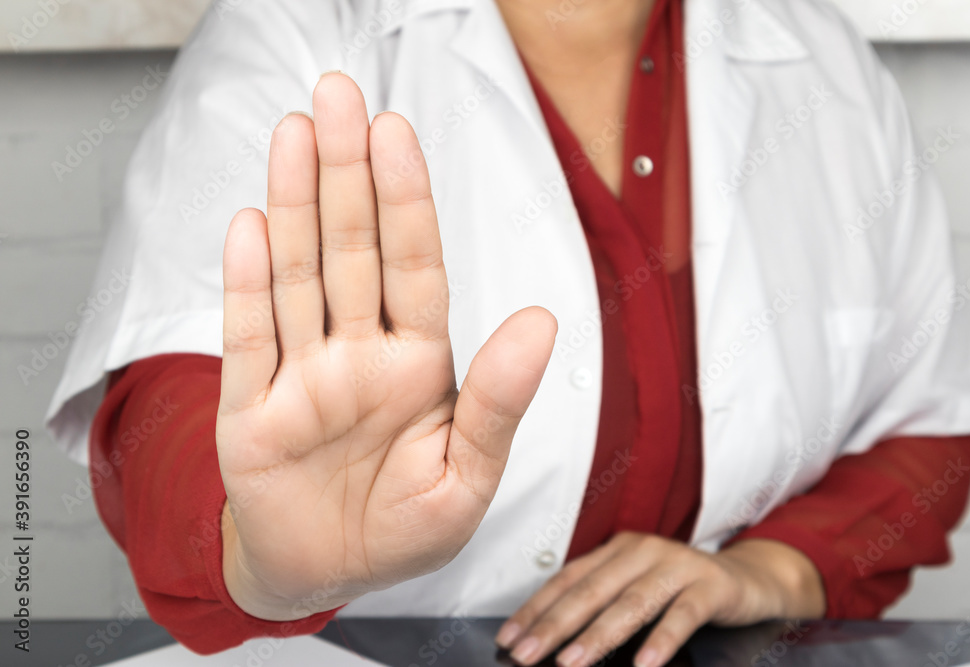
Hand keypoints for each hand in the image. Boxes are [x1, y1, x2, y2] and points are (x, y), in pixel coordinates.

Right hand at [216, 73, 557, 620]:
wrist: (329, 574)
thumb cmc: (405, 529)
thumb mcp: (469, 477)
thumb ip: (500, 399)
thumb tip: (542, 321)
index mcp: (418, 364)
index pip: (414, 266)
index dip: (406, 201)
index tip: (397, 136)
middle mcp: (359, 354)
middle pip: (353, 250)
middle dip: (346, 175)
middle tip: (340, 99)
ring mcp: (302, 375)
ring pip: (299, 277)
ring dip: (294, 205)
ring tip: (295, 134)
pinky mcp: (251, 409)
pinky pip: (249, 340)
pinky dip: (247, 286)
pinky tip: (250, 227)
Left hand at [495, 533, 824, 666]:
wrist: (747, 579)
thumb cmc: (680, 589)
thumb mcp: (636, 588)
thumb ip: (600, 603)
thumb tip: (551, 638)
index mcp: (617, 549)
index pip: (567, 579)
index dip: (536, 609)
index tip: (509, 638)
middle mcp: (642, 551)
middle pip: (592, 591)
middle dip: (555, 626)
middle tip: (527, 654)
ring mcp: (677, 565)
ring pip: (631, 603)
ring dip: (598, 636)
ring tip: (572, 662)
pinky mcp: (709, 586)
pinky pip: (682, 614)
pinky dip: (662, 639)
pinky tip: (644, 664)